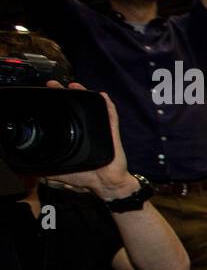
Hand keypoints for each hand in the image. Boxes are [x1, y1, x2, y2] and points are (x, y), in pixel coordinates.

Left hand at [41, 82, 137, 200]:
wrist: (106, 183)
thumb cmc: (86, 177)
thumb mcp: (60, 173)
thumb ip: (47, 170)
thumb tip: (31, 171)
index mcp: (75, 138)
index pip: (64, 117)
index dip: (55, 105)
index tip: (45, 95)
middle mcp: (88, 131)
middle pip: (78, 108)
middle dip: (67, 95)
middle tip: (54, 85)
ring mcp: (101, 131)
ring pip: (93, 108)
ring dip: (86, 95)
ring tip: (75, 85)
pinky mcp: (112, 134)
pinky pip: (112, 117)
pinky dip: (108, 106)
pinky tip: (103, 97)